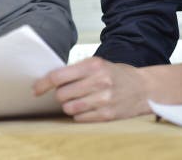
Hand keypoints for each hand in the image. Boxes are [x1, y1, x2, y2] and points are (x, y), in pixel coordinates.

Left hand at [33, 57, 151, 121]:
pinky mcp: (107, 115)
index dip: (43, 84)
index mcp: (93, 65)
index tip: (36, 89)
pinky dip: (79, 114)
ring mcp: (104, 100)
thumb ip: (76, 70)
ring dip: (68, 105)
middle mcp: (98, 82)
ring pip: (69, 108)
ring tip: (78, 100)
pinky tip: (87, 107)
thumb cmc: (118, 74)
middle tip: (68, 92)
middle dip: (60, 95)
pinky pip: (80, 118)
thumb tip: (51, 79)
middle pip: (62, 94)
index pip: (59, 76)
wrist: (144, 88)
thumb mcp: (98, 63)